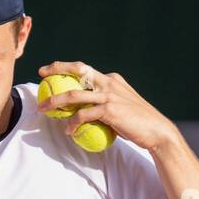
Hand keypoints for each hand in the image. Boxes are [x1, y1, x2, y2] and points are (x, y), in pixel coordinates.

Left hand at [37, 61, 179, 151]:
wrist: (156, 131)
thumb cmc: (137, 122)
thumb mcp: (121, 106)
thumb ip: (104, 103)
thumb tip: (85, 110)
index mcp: (112, 79)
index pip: (85, 69)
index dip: (65, 67)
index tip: (48, 70)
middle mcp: (109, 83)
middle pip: (78, 72)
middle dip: (57, 71)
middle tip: (41, 79)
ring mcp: (109, 96)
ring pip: (74, 95)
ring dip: (55, 102)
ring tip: (43, 109)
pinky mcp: (109, 110)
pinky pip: (83, 115)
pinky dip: (72, 123)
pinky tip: (68, 130)